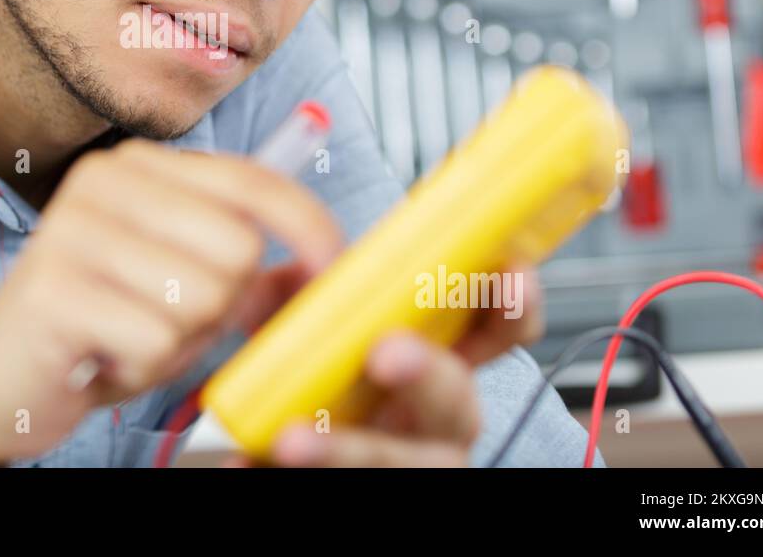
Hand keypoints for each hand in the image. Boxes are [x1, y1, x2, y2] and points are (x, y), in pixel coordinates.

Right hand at [0, 137, 343, 465]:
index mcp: (142, 166)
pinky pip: (156, 342)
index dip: (307, 226)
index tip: (333, 266)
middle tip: (169, 319)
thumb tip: (326, 264)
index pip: (253, 181)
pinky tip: (103, 358)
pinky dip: (142, 368)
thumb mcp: (186, 291)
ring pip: (201, 298)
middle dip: (221, 306)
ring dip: (179, 341)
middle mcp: (104, 181)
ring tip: (131, 337)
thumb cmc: (102, 328)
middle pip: (237, 249)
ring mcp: (72, 230)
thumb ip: (252, 274)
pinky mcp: (53, 291)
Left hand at [221, 259, 545, 467]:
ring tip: (292, 440)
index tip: (508, 274)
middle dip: (429, 376)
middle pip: (458, 404)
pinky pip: (340, 490)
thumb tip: (296, 271)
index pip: (495, 334)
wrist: (270, 445)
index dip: (512, 307)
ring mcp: (406, 464)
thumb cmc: (308, 385)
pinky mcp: (366, 492)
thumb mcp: (304, 329)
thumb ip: (300, 294)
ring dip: (347, 449)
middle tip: (386, 353)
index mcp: (433, 365)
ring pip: (402, 464)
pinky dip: (283, 473)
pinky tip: (249, 462)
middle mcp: (433, 421)